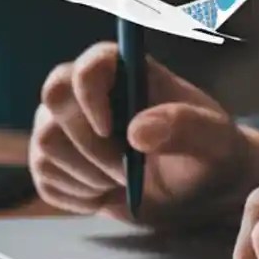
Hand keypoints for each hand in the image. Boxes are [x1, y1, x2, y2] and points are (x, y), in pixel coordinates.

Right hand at [30, 42, 258, 225]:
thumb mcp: (214, 141)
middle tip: (128, 171)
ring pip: (45, 143)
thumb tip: (137, 131)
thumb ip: (186, 128)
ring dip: (87, 174)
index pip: (87, 64)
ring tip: (123, 181)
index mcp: (126, 69)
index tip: (114, 132)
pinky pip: (44, 177)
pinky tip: (106, 193)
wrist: (197, 191)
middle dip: (90, 145)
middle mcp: (86, 88)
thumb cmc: (209, 154)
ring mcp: (63, 124)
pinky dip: (77, 194)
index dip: (90, 95)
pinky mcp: (53, 161)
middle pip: (54, 100)